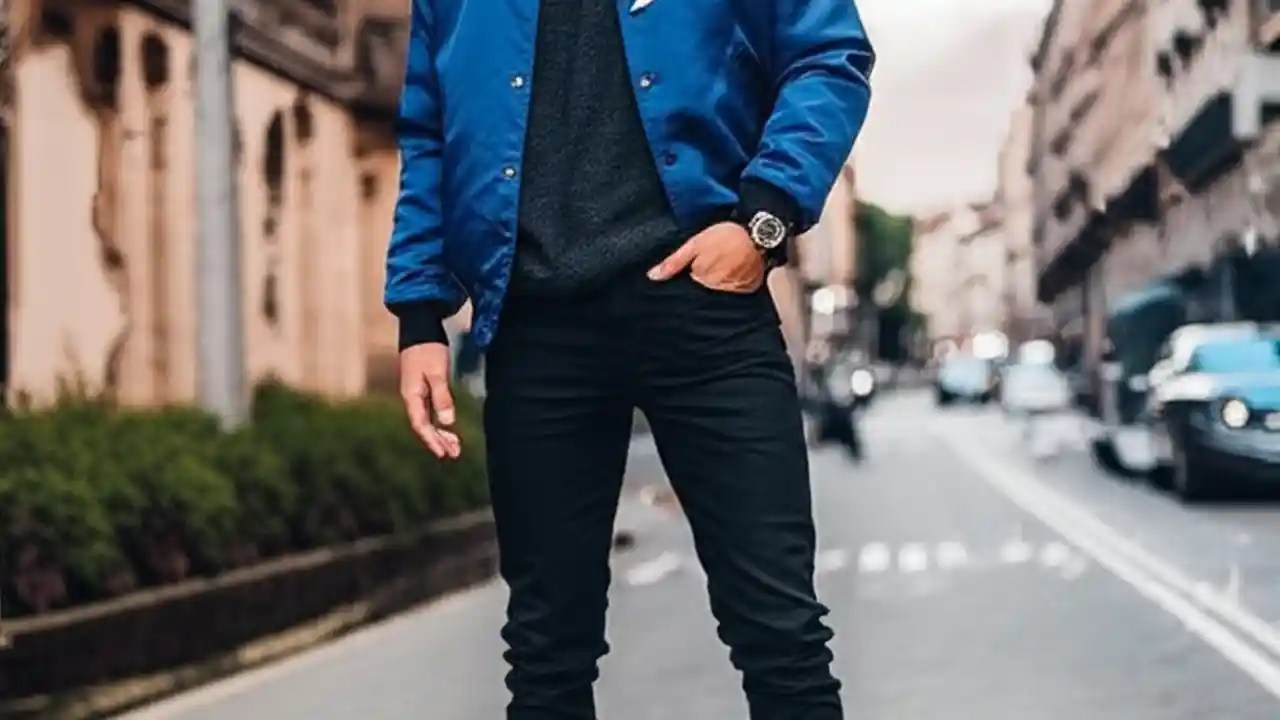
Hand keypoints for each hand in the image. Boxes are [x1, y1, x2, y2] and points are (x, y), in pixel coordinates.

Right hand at [399, 343, 461, 459]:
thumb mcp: (437, 373)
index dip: (432, 441)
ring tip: (455, 446)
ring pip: (426, 420)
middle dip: (438, 441)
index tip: (444, 454)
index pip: (421, 425)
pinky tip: (448, 427)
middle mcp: (411, 397)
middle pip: (423, 426)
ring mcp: (415, 393)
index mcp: (411, 396)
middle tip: (454, 454)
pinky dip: (439, 421)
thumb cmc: (428, 349)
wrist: (420, 328)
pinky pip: (429, 411)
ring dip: (440, 434)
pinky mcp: (421, 387)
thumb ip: (442, 397)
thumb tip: (447, 422)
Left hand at [647, 222, 765, 292]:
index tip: (698, 263)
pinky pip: (736, 290)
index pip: (688, 283)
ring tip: (726, 262)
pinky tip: (737, 269)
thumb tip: (652, 276)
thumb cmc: (727, 236)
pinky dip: (735, 281)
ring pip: (719, 289)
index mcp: (701, 277)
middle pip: (703, 287)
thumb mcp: (695, 243)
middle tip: (714, 259)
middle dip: (705, 276)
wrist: (760, 234)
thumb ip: (673, 262)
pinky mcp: (748, 289)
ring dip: (720, 279)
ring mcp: (733, 290)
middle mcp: (716, 288)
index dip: (691, 271)